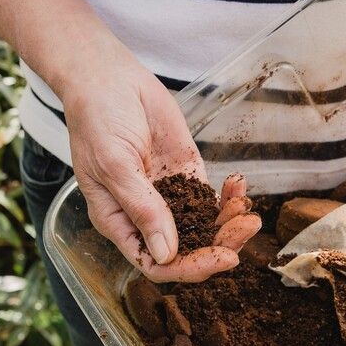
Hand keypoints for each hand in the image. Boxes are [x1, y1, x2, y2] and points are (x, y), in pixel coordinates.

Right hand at [62, 59, 260, 282]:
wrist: (108, 78)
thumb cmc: (97, 120)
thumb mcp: (114, 165)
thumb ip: (142, 208)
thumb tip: (165, 253)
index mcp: (118, 222)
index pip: (155, 263)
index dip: (189, 268)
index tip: (221, 258)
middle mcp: (144, 215)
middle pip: (186, 249)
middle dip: (219, 244)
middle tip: (246, 228)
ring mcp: (167, 195)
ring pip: (203, 226)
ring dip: (229, 223)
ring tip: (249, 211)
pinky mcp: (185, 173)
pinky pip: (211, 197)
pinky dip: (229, 197)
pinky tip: (239, 186)